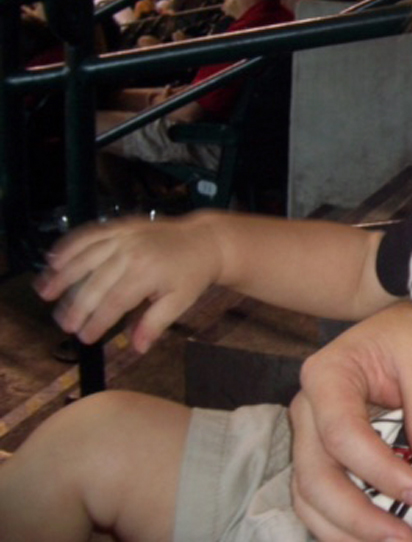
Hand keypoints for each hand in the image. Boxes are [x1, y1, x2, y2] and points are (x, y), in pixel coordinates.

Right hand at [34, 214, 222, 352]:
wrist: (204, 240)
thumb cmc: (192, 274)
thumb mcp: (179, 302)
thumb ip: (155, 324)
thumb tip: (136, 349)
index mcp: (147, 273)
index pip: (113, 303)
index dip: (96, 322)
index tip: (84, 338)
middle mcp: (131, 252)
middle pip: (94, 283)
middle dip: (76, 306)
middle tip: (64, 324)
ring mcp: (124, 236)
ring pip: (84, 257)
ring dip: (61, 275)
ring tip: (44, 293)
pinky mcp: (120, 225)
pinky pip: (89, 234)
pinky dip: (69, 246)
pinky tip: (53, 260)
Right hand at [290, 302, 411, 541]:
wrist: (406, 329)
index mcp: (326, 375)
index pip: (342, 435)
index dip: (380, 472)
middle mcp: (308, 408)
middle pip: (315, 475)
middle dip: (358, 516)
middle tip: (406, 539)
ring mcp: (310, 435)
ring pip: (309, 497)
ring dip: (347, 532)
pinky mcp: (323, 455)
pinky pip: (319, 500)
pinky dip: (342, 527)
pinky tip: (376, 540)